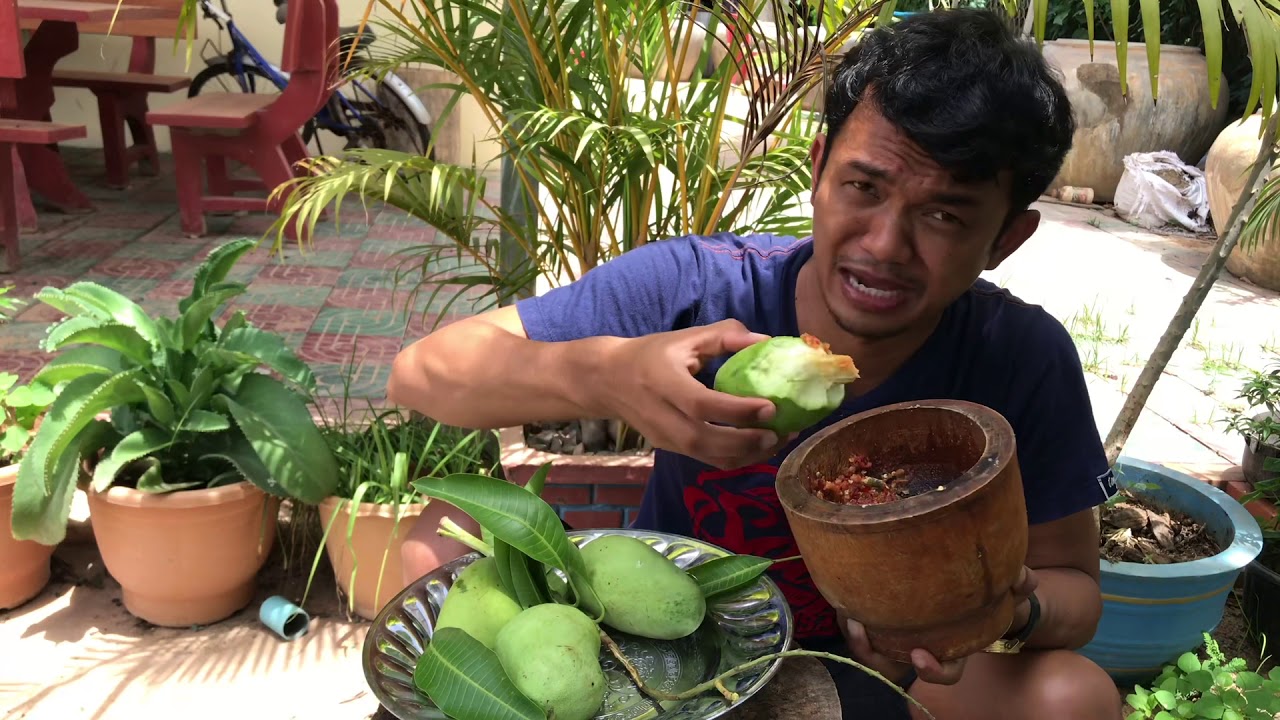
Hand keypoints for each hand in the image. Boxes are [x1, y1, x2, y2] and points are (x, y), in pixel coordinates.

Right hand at [594, 319, 795, 469]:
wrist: (607, 380)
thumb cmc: (650, 354)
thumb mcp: (684, 337)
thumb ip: (724, 336)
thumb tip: (765, 341)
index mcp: (663, 382)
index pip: (701, 404)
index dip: (737, 410)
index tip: (771, 407)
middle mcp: (661, 415)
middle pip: (704, 440)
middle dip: (746, 442)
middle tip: (780, 433)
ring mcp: (664, 437)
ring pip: (707, 456)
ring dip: (746, 455)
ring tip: (777, 441)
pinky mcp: (670, 449)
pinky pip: (706, 460)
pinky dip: (735, 459)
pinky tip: (758, 447)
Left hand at [839, 566, 1041, 687]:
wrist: (971, 586)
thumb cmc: (989, 592)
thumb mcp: (1008, 588)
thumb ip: (1019, 584)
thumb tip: (1022, 578)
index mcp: (955, 648)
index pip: (944, 673)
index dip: (932, 671)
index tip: (918, 656)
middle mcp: (924, 648)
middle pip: (892, 667)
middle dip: (873, 655)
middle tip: (863, 631)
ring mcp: (901, 635)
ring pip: (872, 650)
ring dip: (856, 635)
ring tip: (848, 611)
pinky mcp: (884, 617)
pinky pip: (863, 623)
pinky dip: (852, 612)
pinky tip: (845, 592)